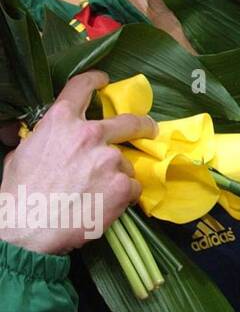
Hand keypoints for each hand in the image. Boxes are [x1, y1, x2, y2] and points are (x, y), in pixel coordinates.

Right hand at [0, 71, 152, 254]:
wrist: (25, 231)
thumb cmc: (18, 195)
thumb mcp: (20, 155)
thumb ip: (44, 141)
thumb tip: (49, 142)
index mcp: (60, 122)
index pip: (81, 88)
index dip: (95, 80)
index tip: (105, 80)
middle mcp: (89, 135)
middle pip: (128, 121)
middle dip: (143, 124)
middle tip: (149, 129)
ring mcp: (110, 159)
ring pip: (125, 164)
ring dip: (116, 176)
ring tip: (94, 195)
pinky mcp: (123, 185)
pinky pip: (132, 188)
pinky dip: (123, 197)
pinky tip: (104, 207)